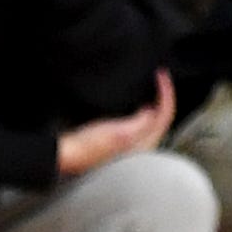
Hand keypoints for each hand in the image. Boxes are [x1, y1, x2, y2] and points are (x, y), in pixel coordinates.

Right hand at [57, 71, 175, 177]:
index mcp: (144, 147)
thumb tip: (152, 110)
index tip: (160, 75)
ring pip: (150, 121)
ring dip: (153, 103)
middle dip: (163, 97)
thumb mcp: (119, 134)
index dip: (166, 93)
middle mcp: (139, 148)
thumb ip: (141, 123)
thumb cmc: (87, 149)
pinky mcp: (117, 143)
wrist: (64, 156)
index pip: (165, 116)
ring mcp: (128, 146)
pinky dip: (141, 110)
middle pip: (161, 118)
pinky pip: (138, 123)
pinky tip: (134, 104)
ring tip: (151, 86)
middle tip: (159, 78)